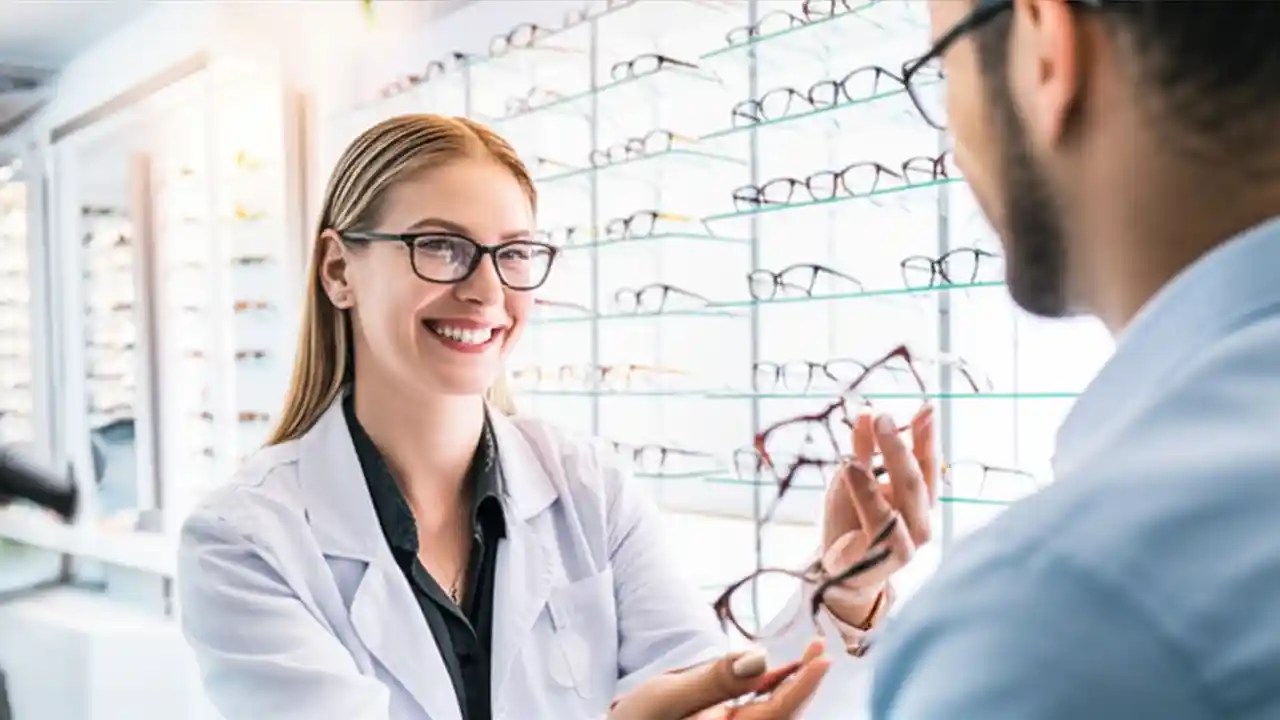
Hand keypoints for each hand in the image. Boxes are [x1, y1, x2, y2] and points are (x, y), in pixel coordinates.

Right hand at [608, 640, 830, 719]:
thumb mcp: (667, 695)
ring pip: (773, 713)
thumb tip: (760, 660)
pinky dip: (772, 689)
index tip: (823, 660)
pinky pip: (758, 710)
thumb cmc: (636, 719)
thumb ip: (714, 680)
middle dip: (804, 684)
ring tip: (813, 655)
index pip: (775, 715)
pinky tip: (786, 671)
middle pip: (780, 716)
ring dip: (793, 684)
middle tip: (821, 649)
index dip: (802, 688)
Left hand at [819, 406, 936, 623]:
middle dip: (902, 445)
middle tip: (884, 417)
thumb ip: (863, 449)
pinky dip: (866, 493)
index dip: (927, 436)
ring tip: (870, 434)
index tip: (926, 407)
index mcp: (919, 501)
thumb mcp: (854, 478)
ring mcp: (908, 541)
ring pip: (904, 498)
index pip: (928, 463)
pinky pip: (879, 522)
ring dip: (888, 466)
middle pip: (917, 478)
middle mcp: (921, 520)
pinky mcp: (887, 557)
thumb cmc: (853, 521)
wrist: (838, 571)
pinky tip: (852, 469)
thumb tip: (868, 412)